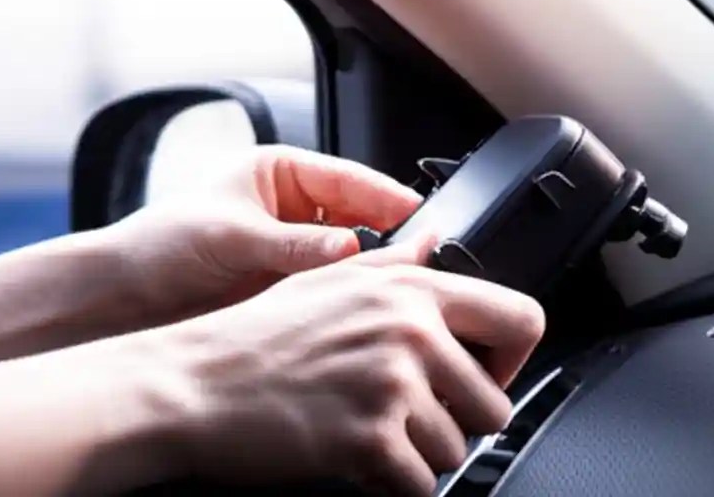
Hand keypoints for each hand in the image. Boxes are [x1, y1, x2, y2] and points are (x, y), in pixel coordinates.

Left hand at [101, 145, 422, 319]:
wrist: (121, 299)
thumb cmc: (160, 246)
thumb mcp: (231, 237)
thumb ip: (293, 245)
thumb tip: (350, 249)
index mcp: (279, 173)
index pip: (349, 179)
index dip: (387, 198)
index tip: (421, 218)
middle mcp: (291, 209)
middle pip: (359, 217)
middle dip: (388, 237)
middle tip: (422, 260)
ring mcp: (293, 251)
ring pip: (351, 258)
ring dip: (370, 272)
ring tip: (400, 288)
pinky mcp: (289, 290)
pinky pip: (332, 290)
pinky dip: (349, 299)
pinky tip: (365, 310)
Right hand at [125, 234, 545, 496]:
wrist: (190, 384)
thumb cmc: (253, 337)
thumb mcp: (326, 279)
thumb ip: (393, 264)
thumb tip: (433, 242)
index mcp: (411, 288)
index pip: (522, 319)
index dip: (511, 359)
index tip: (483, 376)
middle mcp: (411, 329)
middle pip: (496, 405)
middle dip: (457, 424)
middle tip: (407, 420)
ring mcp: (392, 383)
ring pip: (457, 451)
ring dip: (416, 455)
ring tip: (364, 432)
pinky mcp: (370, 436)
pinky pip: (420, 485)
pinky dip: (391, 485)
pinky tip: (354, 459)